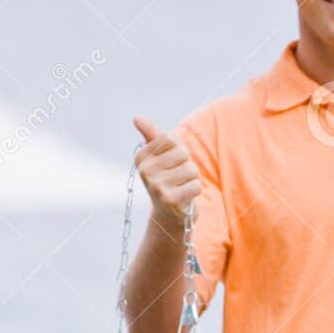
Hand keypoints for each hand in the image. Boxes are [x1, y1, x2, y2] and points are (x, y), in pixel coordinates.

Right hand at [133, 115, 201, 231]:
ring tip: (182, 187)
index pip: (170, 138)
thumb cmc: (169, 180)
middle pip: (182, 153)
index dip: (178, 150)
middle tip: (178, 178)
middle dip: (187, 165)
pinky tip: (185, 197)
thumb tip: (137, 118)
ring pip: (191, 169)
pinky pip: (196, 185)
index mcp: (141, 157)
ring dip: (192, 178)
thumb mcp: (162, 155)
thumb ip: (153, 135)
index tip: (172, 164)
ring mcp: (156, 186)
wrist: (170, 214)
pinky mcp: (169, 200)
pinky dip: (196, 190)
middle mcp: (145, 171)